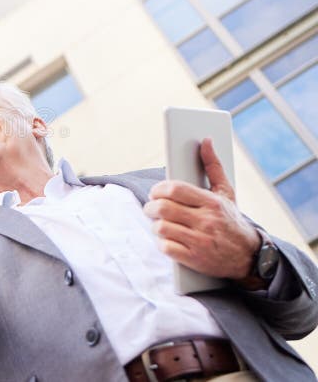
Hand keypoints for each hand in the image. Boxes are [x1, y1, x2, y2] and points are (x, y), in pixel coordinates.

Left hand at [143, 138, 260, 280]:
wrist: (249, 257)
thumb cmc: (231, 220)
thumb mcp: (226, 193)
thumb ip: (213, 166)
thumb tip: (205, 141)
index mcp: (211, 202)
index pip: (174, 189)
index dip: (158, 189)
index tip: (156, 192)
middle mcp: (206, 222)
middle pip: (163, 208)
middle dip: (151, 207)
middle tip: (151, 208)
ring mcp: (200, 242)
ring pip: (161, 227)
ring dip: (156, 225)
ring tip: (159, 222)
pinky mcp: (195, 259)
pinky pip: (166, 248)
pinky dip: (162, 243)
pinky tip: (167, 239)